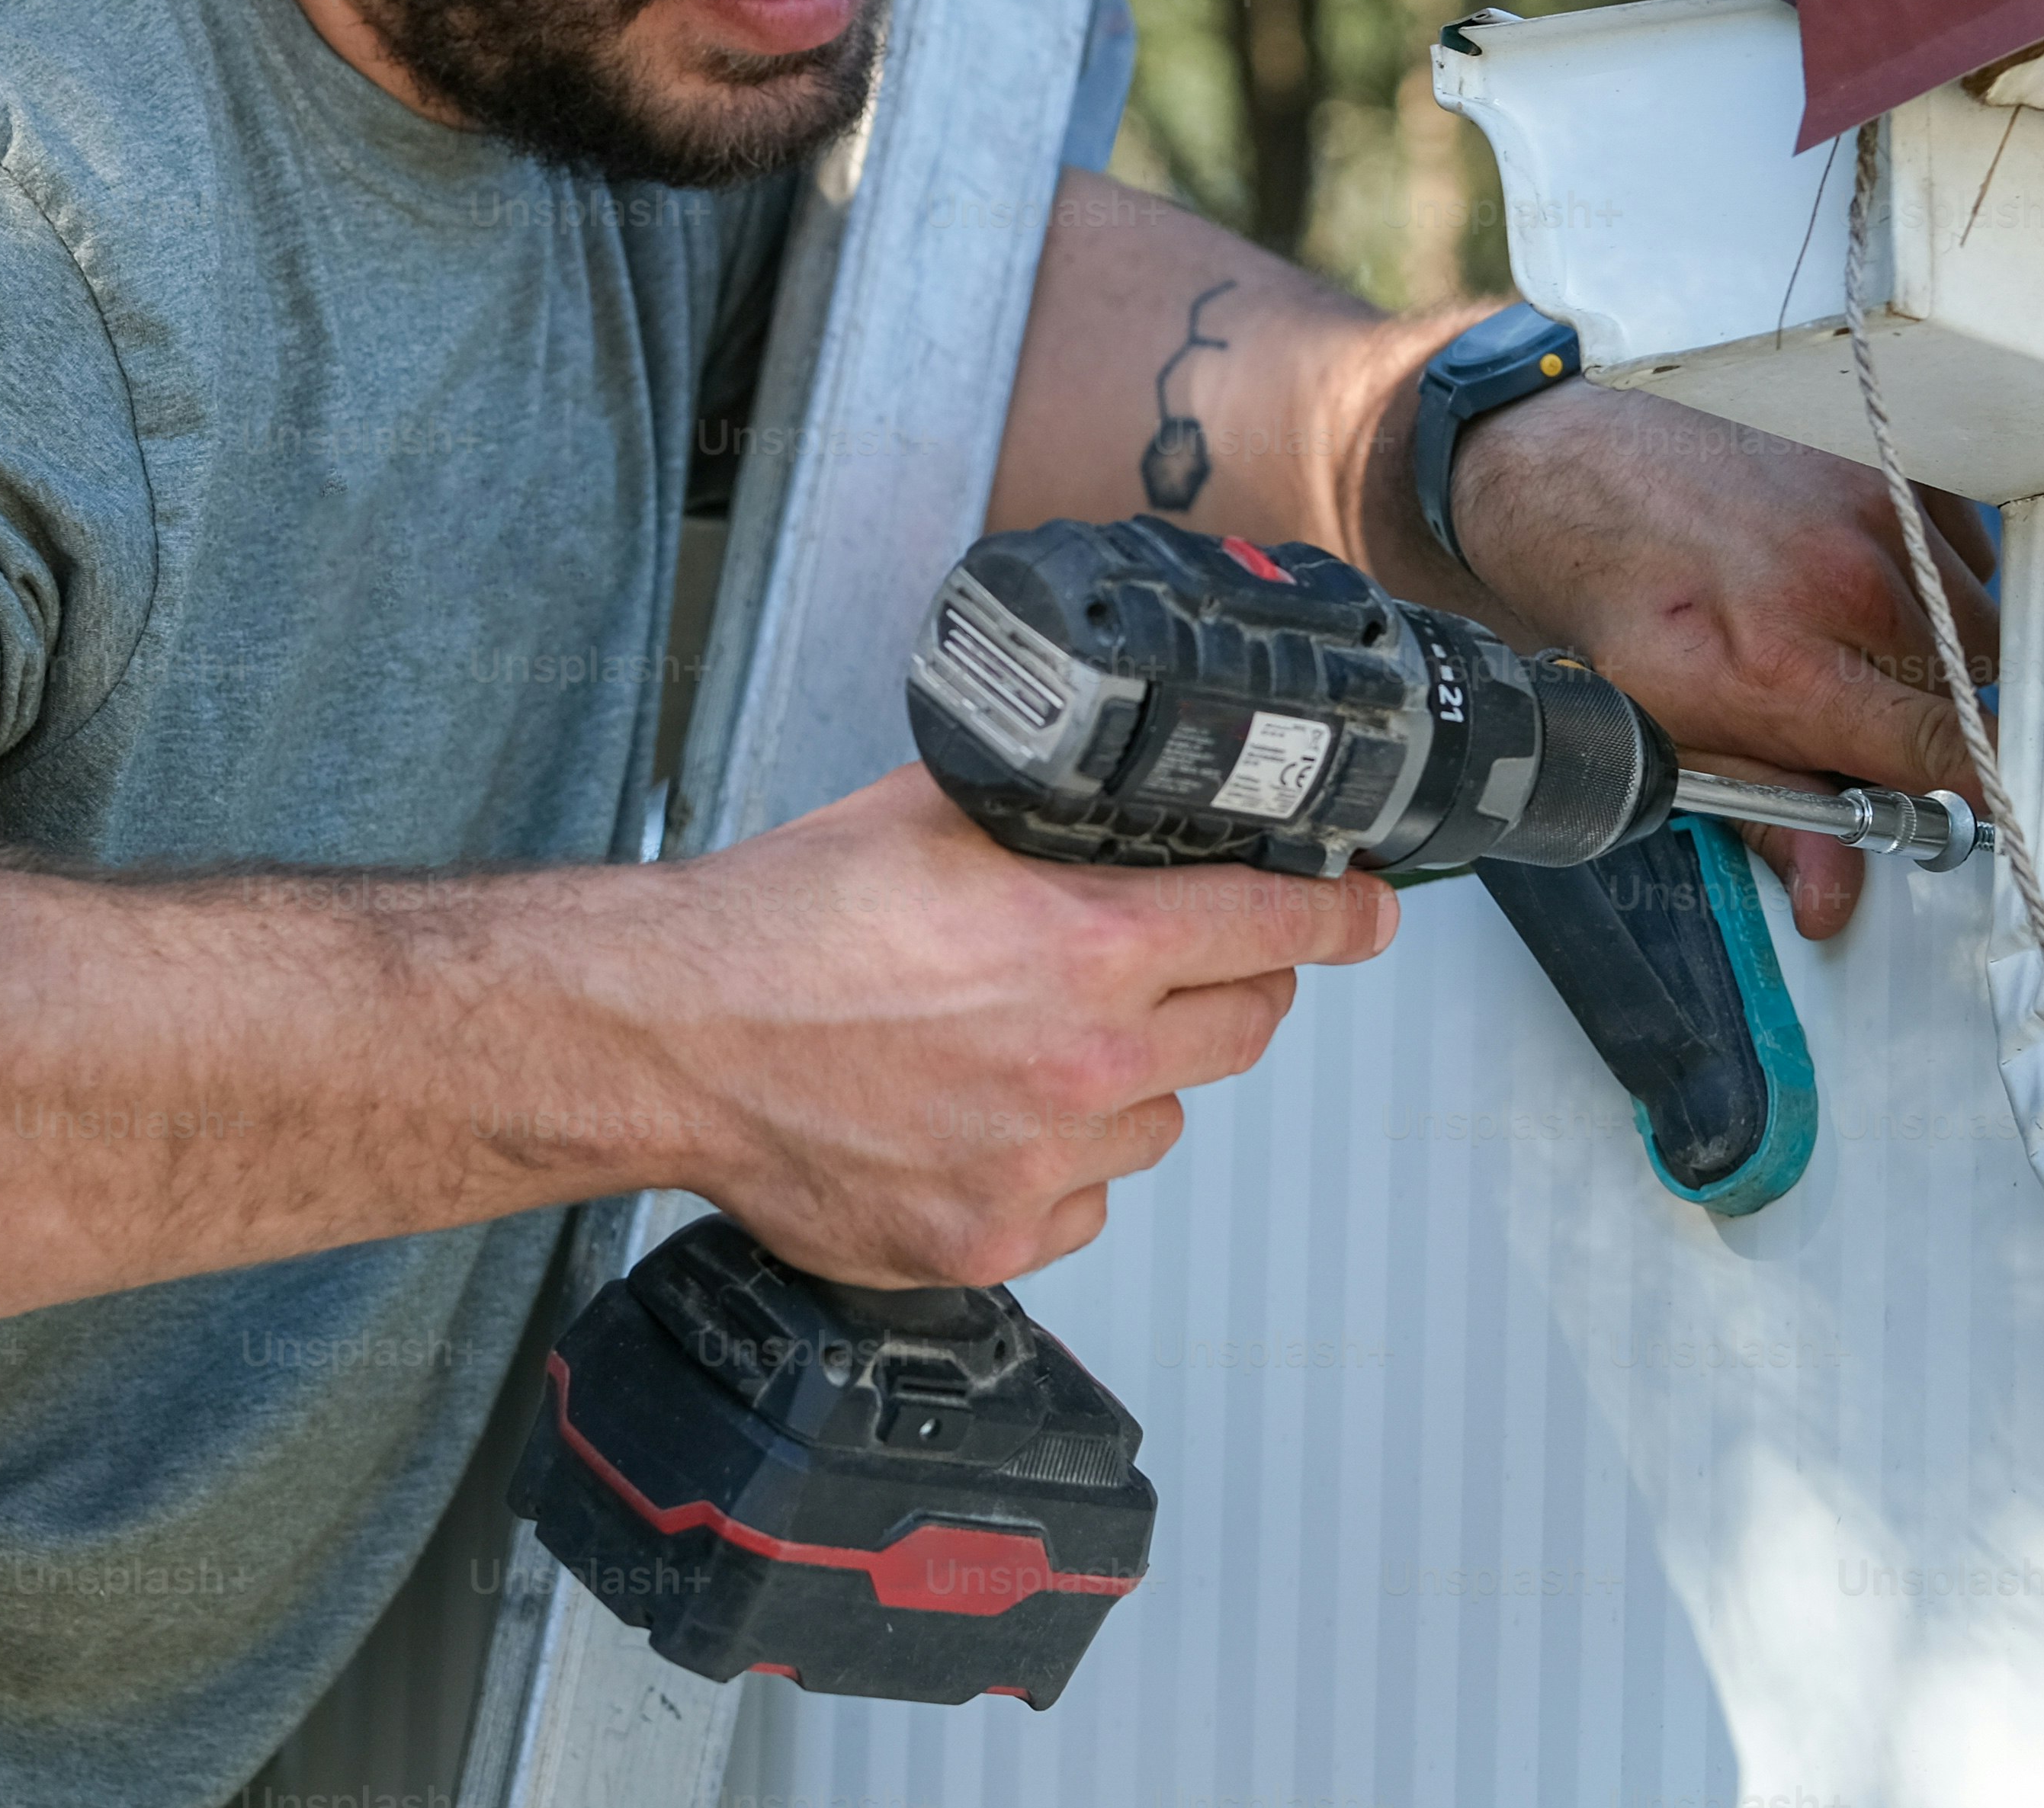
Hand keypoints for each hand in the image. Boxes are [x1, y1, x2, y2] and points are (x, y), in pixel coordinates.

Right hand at [650, 765, 1396, 1285]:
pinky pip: (1083, 1204)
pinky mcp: (990, 1244)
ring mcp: (1042, 1168)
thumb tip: (1130, 799)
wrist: (676, 1034)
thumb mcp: (941, 811)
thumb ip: (1058, 813)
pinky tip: (983, 1116)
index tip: (1367, 912)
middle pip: (1244, 1027)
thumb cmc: (784, 925)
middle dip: (1230, 984)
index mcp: (1090, 945)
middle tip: (1179, 962)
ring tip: (1027, 1040)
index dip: (1340, 912)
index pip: (1280, 927)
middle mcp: (1085, 1064)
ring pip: (1160, 1118)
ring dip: (1129, 1077)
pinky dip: (1056, 1165)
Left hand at [1448, 382, 1997, 940]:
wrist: (1575, 478)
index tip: (1973, 802)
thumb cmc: (1616, 605)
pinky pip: (1965, 549)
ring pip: (1977, 620)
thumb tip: (1835, 898)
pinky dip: (1934, 579)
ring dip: (1940, 649)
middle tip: (1875, 716)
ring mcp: (1870, 513)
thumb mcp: (1672, 732)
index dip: (1972, 787)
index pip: (1948, 750)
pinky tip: (1866, 585)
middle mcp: (1843, 586)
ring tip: (1855, 644)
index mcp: (1788, 671)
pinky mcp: (1884, 467)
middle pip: (1972, 690)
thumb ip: (1770, 812)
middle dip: (1940, 719)